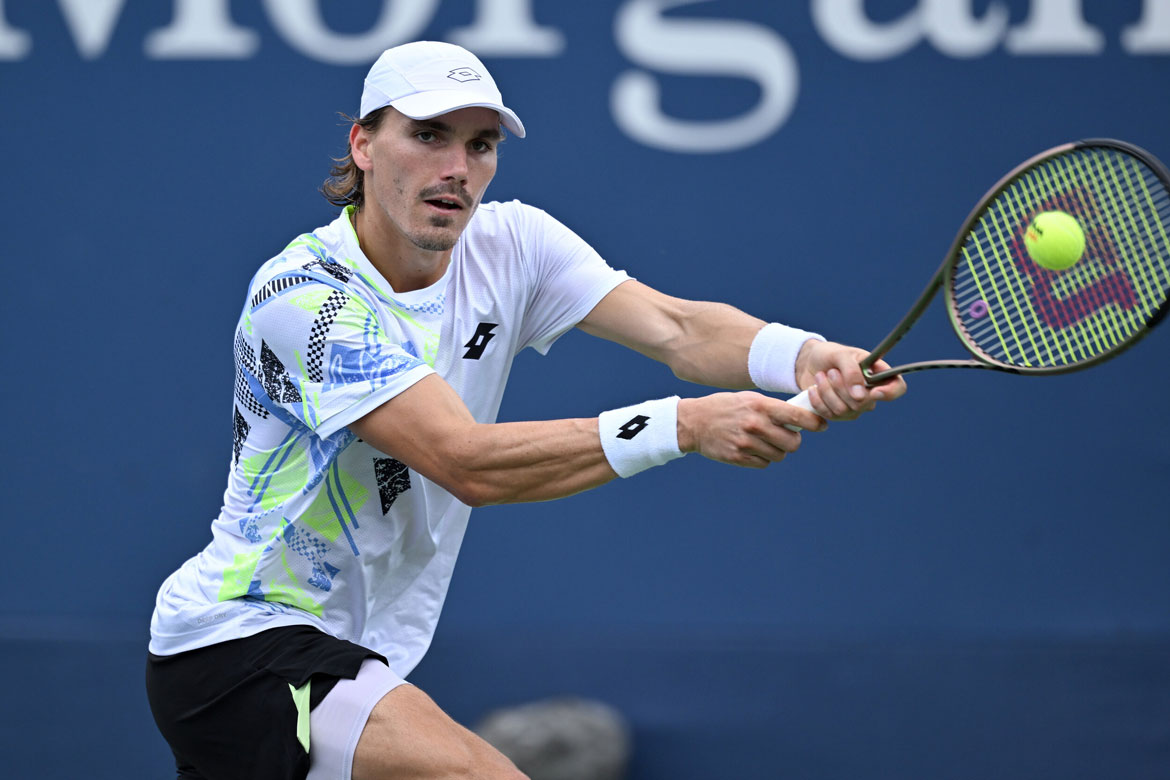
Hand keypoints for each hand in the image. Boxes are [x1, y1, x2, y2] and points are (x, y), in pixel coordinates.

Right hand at [677, 391, 826, 467]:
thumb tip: (801, 420)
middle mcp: (755, 424)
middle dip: (793, 441)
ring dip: (777, 450)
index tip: (822, 425)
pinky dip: (763, 458)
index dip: (814, 422)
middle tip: (787, 437)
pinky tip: (752, 448)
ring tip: (765, 442)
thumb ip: (773, 409)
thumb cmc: (726, 407)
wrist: (694, 422)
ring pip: (780, 455)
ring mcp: (746, 443)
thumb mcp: (749, 399)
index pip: (797, 416)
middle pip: (793, 443)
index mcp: (760, 406)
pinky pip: (764, 463)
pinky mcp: (738, 457)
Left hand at [794, 340, 906, 420]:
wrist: (808, 362)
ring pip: (843, 410)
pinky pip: (829, 415)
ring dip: (826, 391)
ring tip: (820, 376)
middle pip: (863, 403)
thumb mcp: (841, 354)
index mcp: (878, 374)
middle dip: (841, 387)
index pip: (897, 388)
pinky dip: (817, 401)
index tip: (875, 392)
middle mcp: (870, 395)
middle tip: (831, 372)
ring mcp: (854, 407)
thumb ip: (852, 372)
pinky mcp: (836, 415)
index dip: (890, 393)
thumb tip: (860, 397)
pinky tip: (813, 389)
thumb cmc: (830, 355)